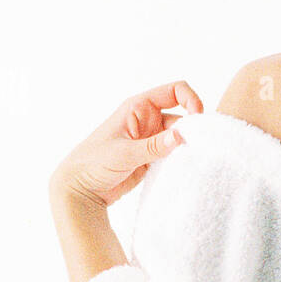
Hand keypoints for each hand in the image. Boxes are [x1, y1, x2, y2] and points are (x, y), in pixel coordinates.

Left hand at [49, 81, 203, 209]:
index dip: (190, 100)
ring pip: (180, 137)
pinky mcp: (152, 158)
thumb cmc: (93, 163)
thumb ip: (154, 146)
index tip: (198, 119)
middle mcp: (147, 120)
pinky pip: (174, 154)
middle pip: (182, 116)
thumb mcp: (124, 153)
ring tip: (194, 159)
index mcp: (138, 107)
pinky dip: (182, 159)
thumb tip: (182, 136)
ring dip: (188, 146)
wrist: (80, 189)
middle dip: (193, 128)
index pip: (173, 92)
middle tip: (200, 146)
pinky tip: (186, 168)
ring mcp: (150, 140)